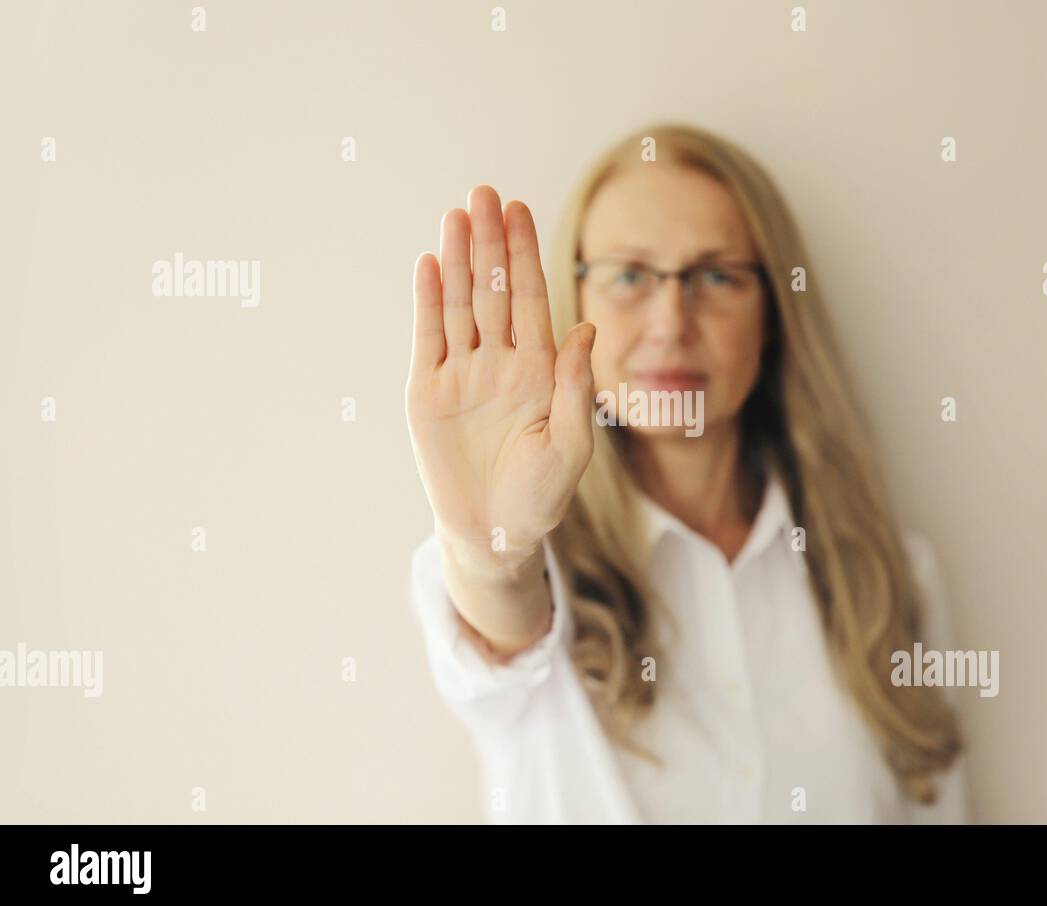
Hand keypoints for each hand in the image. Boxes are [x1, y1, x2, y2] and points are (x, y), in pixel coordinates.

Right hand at [405, 186, 596, 575]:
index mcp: (537, 370)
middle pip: (491, 291)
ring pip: (459, 305)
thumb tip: (584, 327)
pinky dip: (428, 301)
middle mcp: (498, 363)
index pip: (529, 300)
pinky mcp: (427, 392)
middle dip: (489, 243)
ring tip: (456, 215)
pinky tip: (430, 263)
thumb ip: (576, 386)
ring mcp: (461, 374)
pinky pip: (428, 338)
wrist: (494, 535)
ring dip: (457, 260)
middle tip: (484, 192)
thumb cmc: (540, 496)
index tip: (519, 211)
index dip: (523, 256)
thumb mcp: (570, 444)